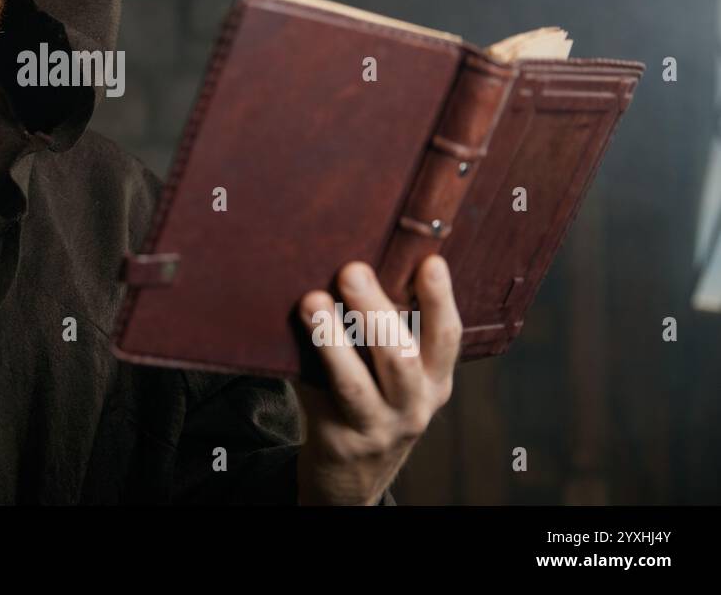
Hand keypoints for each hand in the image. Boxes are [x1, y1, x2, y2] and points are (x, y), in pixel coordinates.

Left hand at [292, 255, 460, 504]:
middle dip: (375, 310)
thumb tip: (358, 263)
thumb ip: (388, 329)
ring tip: (311, 303)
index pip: (446, 337)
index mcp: (435, 379)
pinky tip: (289, 338)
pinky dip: (305, 366)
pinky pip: (318, 398)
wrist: (353, 474)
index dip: (440, 299)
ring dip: (332, 340)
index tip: (430, 261)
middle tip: (352, 270)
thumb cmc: (372, 398)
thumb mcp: (395, 373)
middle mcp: (414, 405)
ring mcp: (377, 427)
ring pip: (356, 383)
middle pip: (400, 357)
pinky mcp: (339, 439)